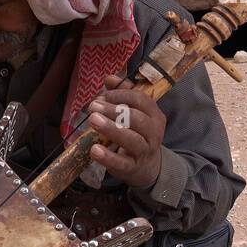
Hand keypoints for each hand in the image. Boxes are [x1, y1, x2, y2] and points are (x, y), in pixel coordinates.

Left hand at [86, 74, 166, 188]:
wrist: (146, 166)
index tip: (103, 95)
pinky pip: (121, 162)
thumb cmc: (136, 133)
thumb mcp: (133, 113)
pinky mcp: (132, 168)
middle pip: (136, 119)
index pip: (141, 100)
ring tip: (92, 120)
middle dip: (113, 111)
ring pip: (131, 139)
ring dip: (110, 128)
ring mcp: (144, 151)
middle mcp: (153, 133)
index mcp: (155, 115)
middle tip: (92, 106)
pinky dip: (107, 157)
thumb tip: (109, 78)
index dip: (121, 95)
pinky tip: (94, 149)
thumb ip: (122, 94)